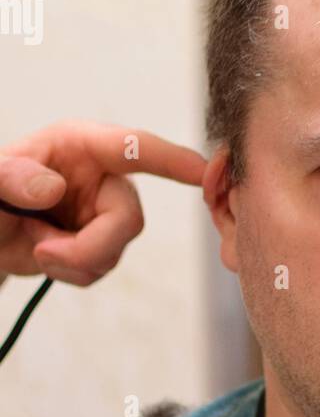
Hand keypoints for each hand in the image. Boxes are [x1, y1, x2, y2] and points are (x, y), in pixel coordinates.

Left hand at [0, 120, 205, 286]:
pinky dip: (71, 271)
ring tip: (34, 246)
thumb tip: (51, 188)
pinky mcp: (100, 240)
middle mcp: (101, 175)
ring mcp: (103, 210)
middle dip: (90, 246)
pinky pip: (102, 267)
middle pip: (128, 217)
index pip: (133, 148)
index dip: (172, 160)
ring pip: (117, 248)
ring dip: (73, 260)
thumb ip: (11, 176)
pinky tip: (46, 255)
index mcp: (80, 145)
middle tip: (44, 254)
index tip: (204, 171)